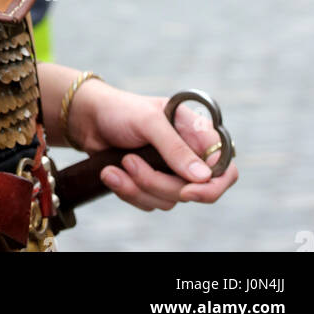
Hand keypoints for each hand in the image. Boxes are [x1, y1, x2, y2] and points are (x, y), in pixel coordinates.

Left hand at [69, 79, 238, 211]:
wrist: (88, 119)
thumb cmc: (121, 110)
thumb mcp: (149, 121)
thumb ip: (175, 148)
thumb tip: (203, 177)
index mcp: (197, 133)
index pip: (224, 169)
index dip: (212, 186)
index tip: (187, 191)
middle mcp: (188, 155)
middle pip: (193, 191)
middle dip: (157, 183)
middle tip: (131, 162)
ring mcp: (170, 172)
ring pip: (169, 200)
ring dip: (138, 186)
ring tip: (119, 163)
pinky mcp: (150, 185)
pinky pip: (148, 203)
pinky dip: (128, 191)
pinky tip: (110, 172)